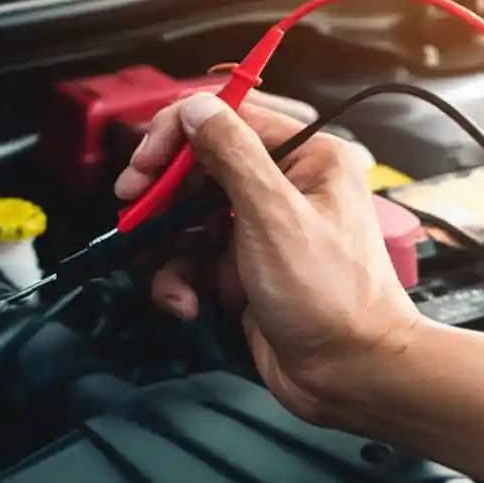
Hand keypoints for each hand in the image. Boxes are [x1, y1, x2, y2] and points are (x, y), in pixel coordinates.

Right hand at [114, 92, 421, 420]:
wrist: (351, 375)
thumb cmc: (332, 299)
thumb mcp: (274, 216)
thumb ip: (232, 154)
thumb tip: (198, 107)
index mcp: (307, 159)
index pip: (229, 119)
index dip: (178, 135)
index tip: (144, 164)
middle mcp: (284, 188)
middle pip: (200, 168)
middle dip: (162, 194)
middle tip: (132, 210)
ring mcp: (262, 230)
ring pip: (189, 218)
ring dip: (166, 245)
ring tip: (154, 266)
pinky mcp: (244, 269)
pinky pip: (194, 260)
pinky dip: (180, 280)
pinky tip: (186, 303)